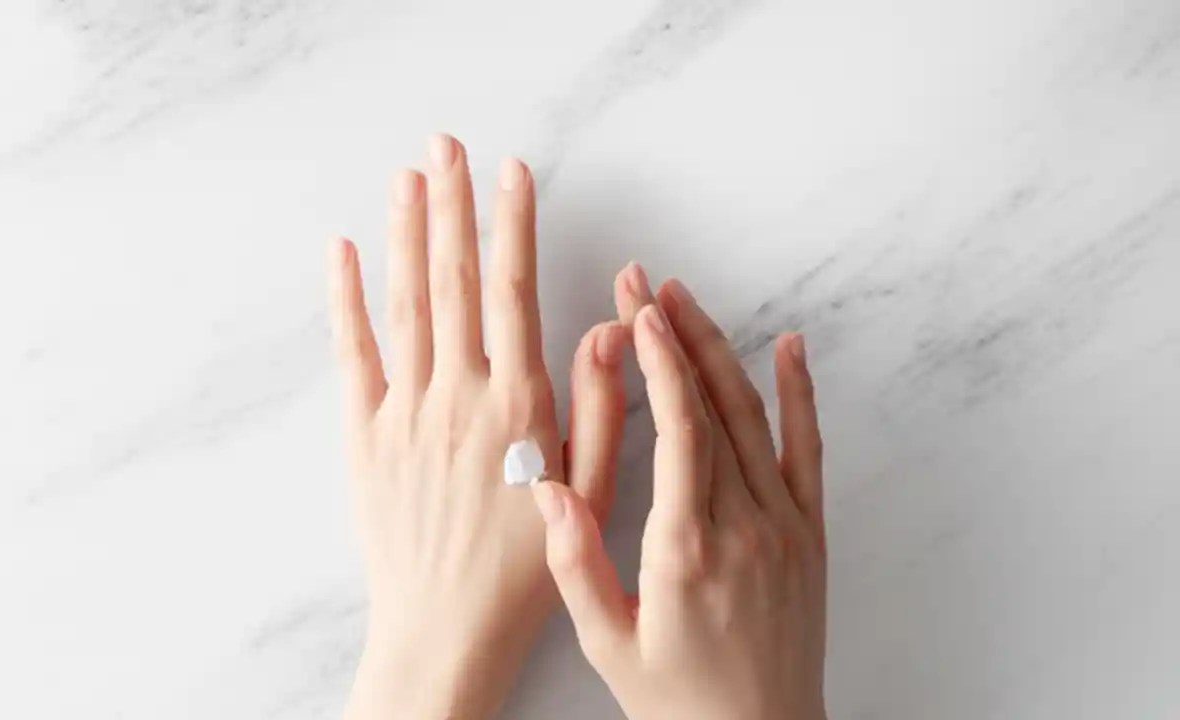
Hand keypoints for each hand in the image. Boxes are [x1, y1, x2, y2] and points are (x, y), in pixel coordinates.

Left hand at [332, 134, 628, 718]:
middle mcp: (457, 395)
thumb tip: (608, 330)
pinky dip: (346, 299)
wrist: (444, 629)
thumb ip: (599, 408)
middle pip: (453, 280)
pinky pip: (352, 354)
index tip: (515, 172)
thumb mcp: (587, 494)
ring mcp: (404, 411)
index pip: (513, 292)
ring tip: (408, 176)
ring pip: (405, 304)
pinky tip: (345, 252)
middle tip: (448, 146)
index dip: (514, 226)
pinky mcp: (364, 435)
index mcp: (516, 405)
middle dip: (454, 205)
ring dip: (407, 234)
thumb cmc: (523, 568)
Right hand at [531, 265, 827, 719]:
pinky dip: (801, 393)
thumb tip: (548, 493)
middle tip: (646, 282)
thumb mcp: (607, 644)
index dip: (659, 362)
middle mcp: (742, 526)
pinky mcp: (809, 532)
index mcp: (686, 550)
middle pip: (712, 406)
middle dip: (676, 335)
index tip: (639, 312)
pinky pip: (808, 449)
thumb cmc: (679, 699)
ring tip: (687, 301)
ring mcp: (784, 525)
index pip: (678, 430)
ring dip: (719, 351)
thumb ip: (576, 566)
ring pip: (754, 416)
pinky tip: (790, 346)